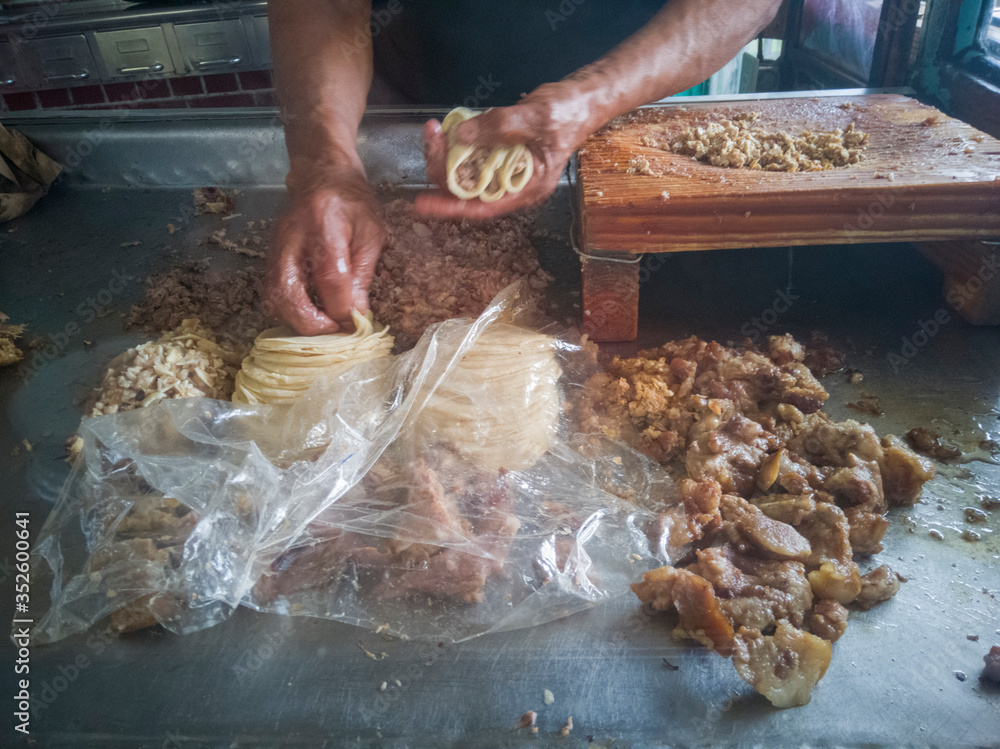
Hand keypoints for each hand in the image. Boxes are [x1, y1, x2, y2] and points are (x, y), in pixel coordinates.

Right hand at [265, 170, 385, 334]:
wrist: (320, 174)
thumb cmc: (352, 202)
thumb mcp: (371, 232)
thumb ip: (362, 273)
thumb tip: (358, 314)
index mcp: (324, 225)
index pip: (329, 277)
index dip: (341, 308)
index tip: (354, 326)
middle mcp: (293, 237)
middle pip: (288, 290)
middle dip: (310, 323)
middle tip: (333, 333)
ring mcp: (276, 246)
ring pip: (273, 294)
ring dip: (296, 320)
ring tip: (321, 328)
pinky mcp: (269, 254)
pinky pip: (271, 290)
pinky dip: (287, 310)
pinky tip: (308, 315)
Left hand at [416, 83, 594, 218]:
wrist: (582, 99)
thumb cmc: (568, 112)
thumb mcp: (535, 117)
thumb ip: (499, 126)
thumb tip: (461, 135)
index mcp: (527, 189)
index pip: (483, 207)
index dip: (452, 207)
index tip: (424, 203)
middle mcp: (513, 185)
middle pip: (468, 190)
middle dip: (443, 167)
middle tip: (432, 136)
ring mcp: (505, 170)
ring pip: (466, 174)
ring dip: (445, 154)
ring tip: (434, 130)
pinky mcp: (500, 154)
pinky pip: (471, 157)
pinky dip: (456, 145)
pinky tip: (446, 129)